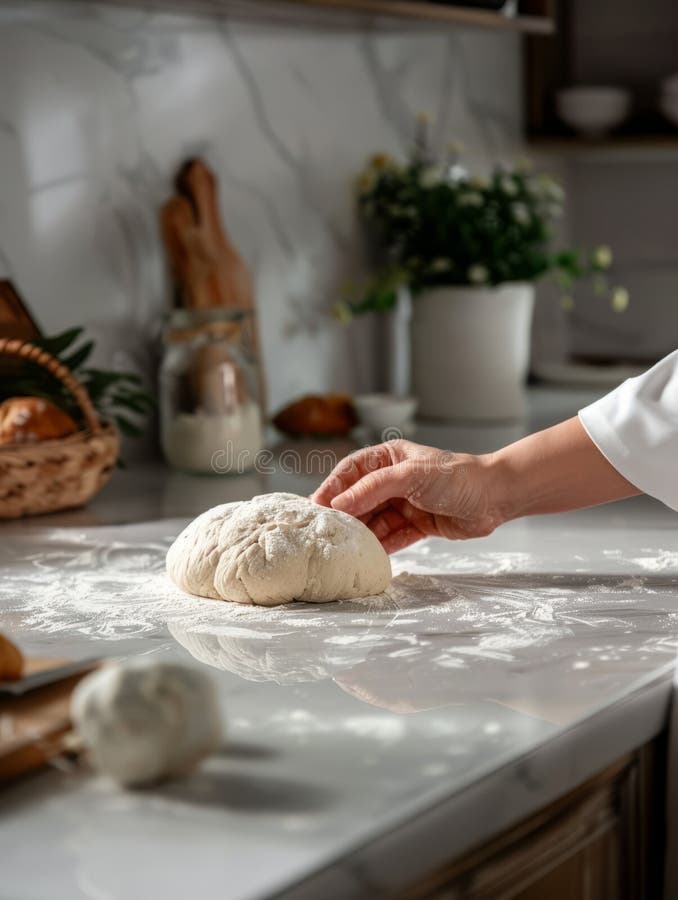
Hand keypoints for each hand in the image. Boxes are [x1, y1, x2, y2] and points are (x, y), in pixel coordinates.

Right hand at [311, 439, 500, 552]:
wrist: (494, 497)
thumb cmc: (456, 476)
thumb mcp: (410, 475)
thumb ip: (373, 488)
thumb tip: (340, 503)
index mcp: (389, 458)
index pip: (351, 472)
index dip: (333, 488)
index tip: (316, 506)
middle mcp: (393, 480)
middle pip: (359, 499)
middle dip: (345, 515)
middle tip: (325, 532)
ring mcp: (404, 503)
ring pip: (374, 520)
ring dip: (361, 533)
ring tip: (344, 547)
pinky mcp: (416, 525)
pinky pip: (391, 537)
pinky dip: (380, 547)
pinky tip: (367, 556)